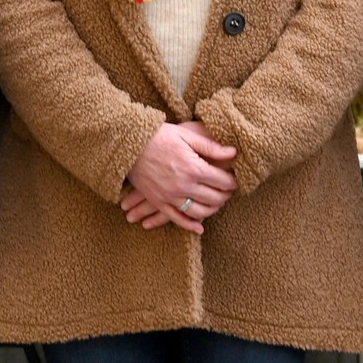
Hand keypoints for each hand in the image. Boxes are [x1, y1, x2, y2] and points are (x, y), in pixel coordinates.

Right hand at [121, 122, 236, 233]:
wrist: (128, 144)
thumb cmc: (158, 136)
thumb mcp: (186, 135)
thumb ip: (211, 146)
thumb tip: (234, 152)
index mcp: (193, 168)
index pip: (222, 181)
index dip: (232, 182)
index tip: (234, 180)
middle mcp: (184, 185)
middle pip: (214, 198)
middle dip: (225, 195)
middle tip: (228, 191)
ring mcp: (170, 196)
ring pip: (199, 212)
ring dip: (212, 210)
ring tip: (217, 203)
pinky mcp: (158, 201)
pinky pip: (177, 219)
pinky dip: (190, 226)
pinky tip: (200, 227)